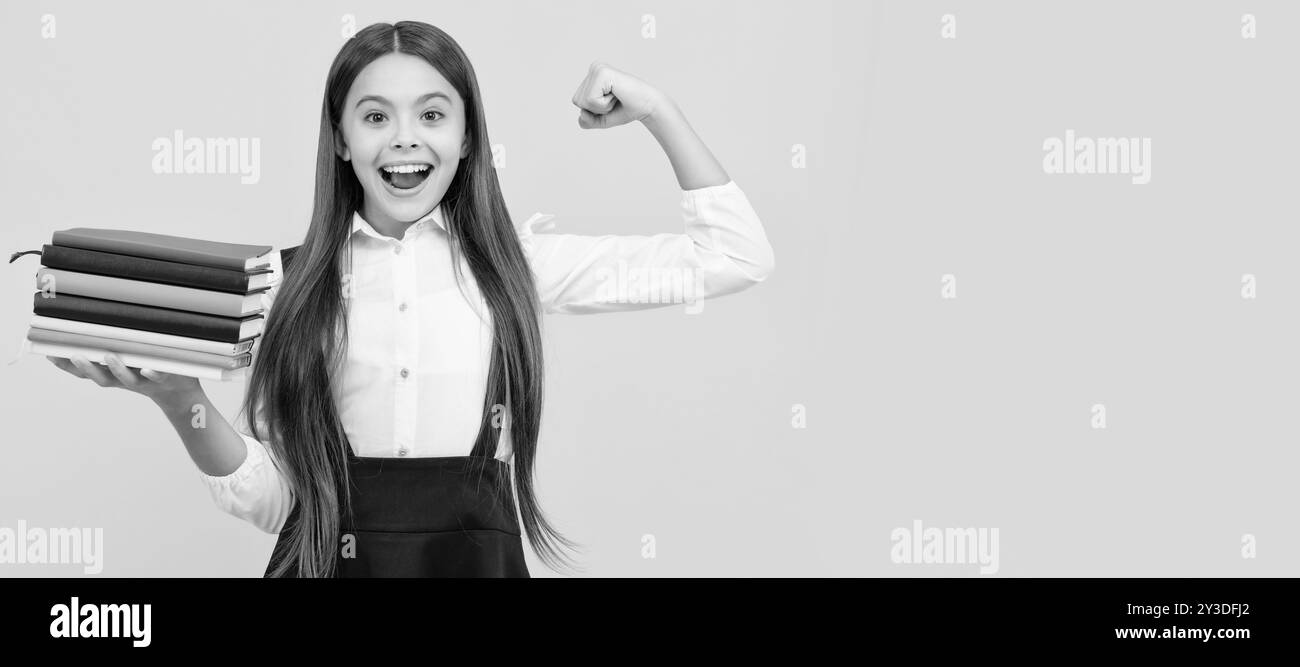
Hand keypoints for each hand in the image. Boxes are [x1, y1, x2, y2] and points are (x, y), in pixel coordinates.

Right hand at [47, 354, 200, 405]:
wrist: (179, 390)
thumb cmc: (150, 366)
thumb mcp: (130, 355)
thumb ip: (114, 343)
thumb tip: (94, 319)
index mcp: (112, 373)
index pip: (86, 371)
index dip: (67, 365)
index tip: (49, 354)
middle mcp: (124, 379)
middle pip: (101, 378)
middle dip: (86, 368)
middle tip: (73, 356)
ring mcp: (144, 380)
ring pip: (127, 379)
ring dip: (117, 369)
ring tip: (108, 356)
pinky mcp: (165, 378)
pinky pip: (158, 377)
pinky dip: (152, 374)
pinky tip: (148, 370)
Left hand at [571, 61, 668, 129]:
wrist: (647, 107)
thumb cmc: (626, 110)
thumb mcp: (601, 119)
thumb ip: (587, 120)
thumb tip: (581, 115)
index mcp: (592, 76)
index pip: (577, 101)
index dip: (594, 111)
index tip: (611, 102)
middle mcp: (594, 68)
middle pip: (577, 101)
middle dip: (596, 109)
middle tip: (614, 100)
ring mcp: (597, 68)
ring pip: (583, 101)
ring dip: (601, 107)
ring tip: (616, 97)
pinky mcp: (602, 72)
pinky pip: (591, 99)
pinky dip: (604, 104)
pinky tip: (616, 94)